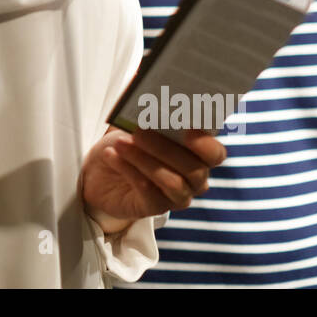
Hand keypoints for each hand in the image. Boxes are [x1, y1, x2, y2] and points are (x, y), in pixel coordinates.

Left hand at [79, 127, 226, 229]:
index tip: (187, 127)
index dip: (205, 143)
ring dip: (144, 159)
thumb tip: (156, 109)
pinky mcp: (155, 207)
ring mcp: (177, 196)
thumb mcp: (139, 125)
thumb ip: (155, 119)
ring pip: (172, 182)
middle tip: (139, 130)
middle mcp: (195, 178)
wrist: (101, 170)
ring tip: (119, 143)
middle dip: (164, 147)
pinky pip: (148, 190)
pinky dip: (128, 169)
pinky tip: (112, 156)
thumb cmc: (129, 142)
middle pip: (193, 168)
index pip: (215, 154)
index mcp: (199, 154)